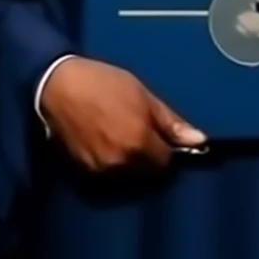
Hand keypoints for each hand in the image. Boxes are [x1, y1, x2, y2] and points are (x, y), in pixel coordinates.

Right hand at [39, 56, 206, 172]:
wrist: (58, 86)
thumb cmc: (104, 83)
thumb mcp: (142, 95)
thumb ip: (170, 122)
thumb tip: (200, 141)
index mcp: (140, 143)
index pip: (167, 162)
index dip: (167, 148)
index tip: (161, 135)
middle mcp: (123, 163)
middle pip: (149, 172)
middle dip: (150, 157)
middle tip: (141, 132)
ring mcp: (102, 170)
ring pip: (129, 175)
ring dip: (132, 162)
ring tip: (121, 135)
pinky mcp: (84, 172)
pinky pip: (109, 174)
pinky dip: (113, 163)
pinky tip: (106, 142)